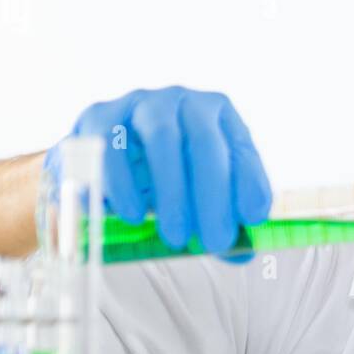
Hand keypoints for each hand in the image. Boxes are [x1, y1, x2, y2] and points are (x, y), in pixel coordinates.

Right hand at [45, 87, 271, 254]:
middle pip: (204, 141)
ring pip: (162, 138)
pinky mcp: (101, 116)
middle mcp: (183, 101)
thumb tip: (241, 251)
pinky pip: (112, 147)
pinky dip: (124, 185)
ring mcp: (141, 104)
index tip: (252, 219)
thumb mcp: (199, 194)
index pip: (241, 149)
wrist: (105, 161)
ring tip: (176, 235)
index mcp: (219, 116)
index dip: (250, 183)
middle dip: (213, 195)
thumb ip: (222, 218)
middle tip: (215, 241)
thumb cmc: (167, 178)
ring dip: (172, 191)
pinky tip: (134, 215)